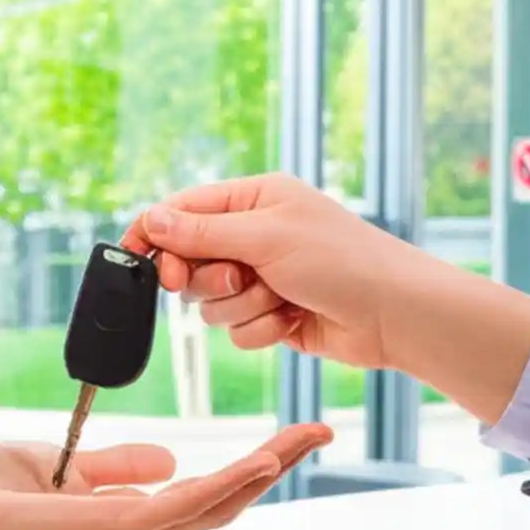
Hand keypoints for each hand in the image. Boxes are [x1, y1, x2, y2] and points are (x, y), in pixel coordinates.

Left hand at [0, 423, 330, 529]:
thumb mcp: (67, 463)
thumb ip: (116, 465)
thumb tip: (170, 458)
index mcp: (129, 519)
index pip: (204, 494)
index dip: (251, 468)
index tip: (289, 436)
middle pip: (222, 503)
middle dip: (273, 468)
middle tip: (319, 433)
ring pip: (212, 507)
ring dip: (262, 473)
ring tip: (302, 440)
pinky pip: (178, 508)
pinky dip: (223, 485)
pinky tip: (255, 462)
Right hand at [123, 174, 416, 367]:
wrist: (394, 315)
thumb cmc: (341, 261)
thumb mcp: (265, 237)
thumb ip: (202, 232)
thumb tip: (151, 219)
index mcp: (253, 200)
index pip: (182, 210)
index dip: (156, 233)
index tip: (136, 258)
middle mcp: (254, 235)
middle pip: (190, 260)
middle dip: (208, 277)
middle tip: (234, 279)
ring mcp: (262, 277)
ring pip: (209, 302)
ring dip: (240, 307)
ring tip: (280, 298)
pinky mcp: (270, 315)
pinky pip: (235, 329)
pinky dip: (260, 329)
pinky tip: (291, 321)